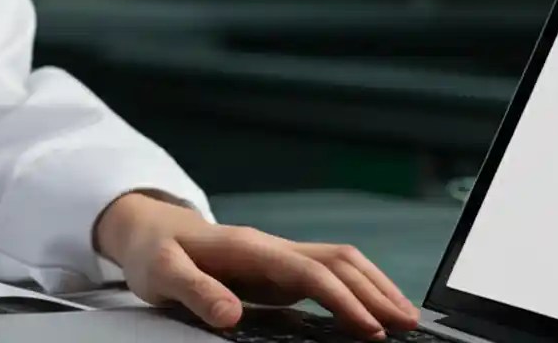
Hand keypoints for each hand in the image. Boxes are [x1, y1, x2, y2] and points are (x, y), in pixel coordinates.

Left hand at [94, 193, 418, 341]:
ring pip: (339, 263)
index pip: (310, 272)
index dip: (343, 300)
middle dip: (376, 290)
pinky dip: (356, 290)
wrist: (147, 228)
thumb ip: (195, 292)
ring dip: (374, 286)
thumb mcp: (162, 274)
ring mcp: (277, 256)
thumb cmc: (154, 251)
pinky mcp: (277, 269)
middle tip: (409, 324)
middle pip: (338, 261)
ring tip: (404, 318)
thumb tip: (230, 316)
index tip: (369, 329)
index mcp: (249, 247)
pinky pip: (326, 275)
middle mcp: (271, 247)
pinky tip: (369, 312)